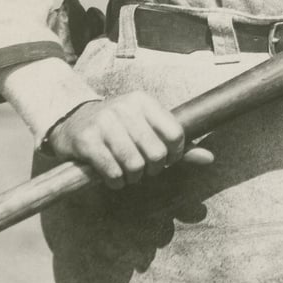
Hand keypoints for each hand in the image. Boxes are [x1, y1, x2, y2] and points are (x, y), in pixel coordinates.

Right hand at [46, 92, 213, 188]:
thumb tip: (210, 158)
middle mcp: (124, 107)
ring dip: (134, 178)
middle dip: (153, 169)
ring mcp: (104, 122)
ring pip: (135, 164)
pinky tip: (114, 177)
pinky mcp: (87, 140)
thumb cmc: (119, 129)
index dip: (175, 155)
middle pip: (157, 153)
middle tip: (144, 169)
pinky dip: (116, 182)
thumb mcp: (147, 128)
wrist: (72, 122)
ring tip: (129, 174)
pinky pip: (112, 171)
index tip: (166, 160)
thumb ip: (177, 145)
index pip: (175, 133)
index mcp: (144, 101)